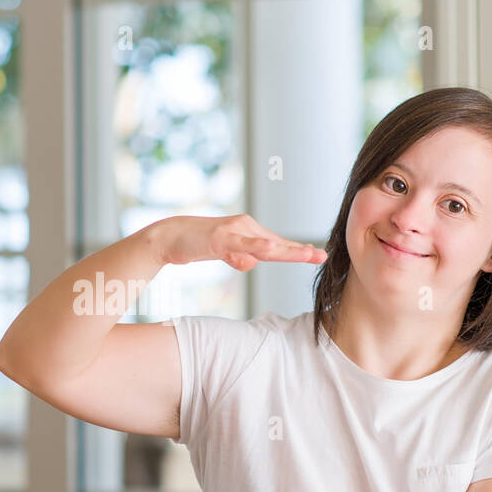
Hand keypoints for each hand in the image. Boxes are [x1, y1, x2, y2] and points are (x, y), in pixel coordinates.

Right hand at [147, 214, 326, 271]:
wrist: (169, 237)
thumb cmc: (197, 245)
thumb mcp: (223, 254)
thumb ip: (238, 258)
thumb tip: (252, 264)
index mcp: (247, 232)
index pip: (276, 244)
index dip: (296, 251)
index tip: (318, 255)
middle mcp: (244, 227)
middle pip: (276, 243)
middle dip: (300, 251)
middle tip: (322, 256)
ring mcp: (233, 231)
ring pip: (265, 244)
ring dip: (287, 250)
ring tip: (309, 255)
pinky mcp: (220, 237)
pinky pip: (242, 244)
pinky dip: (258, 246)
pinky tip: (272, 249)